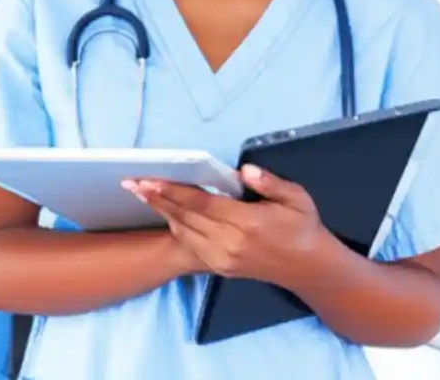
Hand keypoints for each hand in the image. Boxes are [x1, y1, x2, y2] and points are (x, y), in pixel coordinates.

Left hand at [127, 165, 333, 286]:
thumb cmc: (302, 227)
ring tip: (141, 193)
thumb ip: (269, 183)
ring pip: (183, 231)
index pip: (201, 204)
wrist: (308, 268)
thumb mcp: (296, 198)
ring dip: (161, 211)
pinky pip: (190, 244)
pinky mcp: (219, 267)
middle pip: (184, 217)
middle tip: (131, 183)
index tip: (149, 180)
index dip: (172, 191)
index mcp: (248, 223)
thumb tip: (245, 171)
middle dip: (156, 198)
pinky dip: (175, 226)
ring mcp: (223, 258)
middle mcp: (230, 243)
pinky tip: (165, 212)